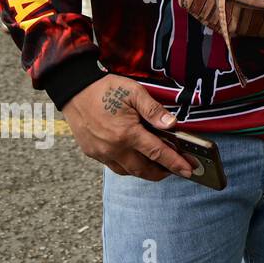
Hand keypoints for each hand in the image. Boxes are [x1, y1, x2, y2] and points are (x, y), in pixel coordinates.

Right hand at [62, 75, 194, 179]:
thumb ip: (154, 110)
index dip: (175, 163)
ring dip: (145, 172)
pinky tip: (136, 158)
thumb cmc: (106, 89)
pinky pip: (114, 166)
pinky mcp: (92, 152)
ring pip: (128, 171)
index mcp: (127, 133)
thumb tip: (172, 125)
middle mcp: (113, 148)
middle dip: (162, 173)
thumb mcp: (135, 92)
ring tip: (159, 166)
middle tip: (176, 170)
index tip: (189, 171)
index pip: (157, 153)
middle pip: (143, 170)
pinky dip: (128, 166)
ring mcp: (101, 152)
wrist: (75, 89)